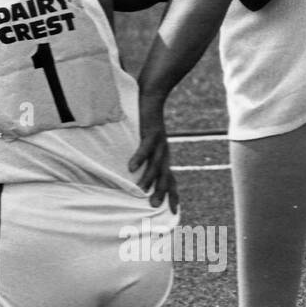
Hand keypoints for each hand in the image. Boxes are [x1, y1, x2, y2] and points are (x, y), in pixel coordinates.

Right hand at [129, 95, 177, 212]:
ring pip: (156, 164)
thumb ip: (143, 154)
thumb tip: (131, 168)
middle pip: (165, 175)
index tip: (174, 212)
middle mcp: (163, 151)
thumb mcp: (145, 139)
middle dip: (161, 191)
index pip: (170, 178)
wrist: (151, 95)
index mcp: (162, 155)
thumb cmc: (145, 118)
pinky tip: (131, 167)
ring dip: (149, 178)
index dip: (172, 194)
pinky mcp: (151, 131)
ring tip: (142, 191)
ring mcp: (159, 142)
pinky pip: (146, 147)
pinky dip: (139, 158)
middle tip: (155, 207)